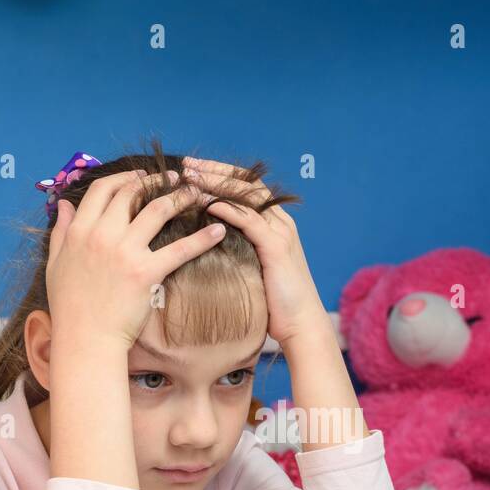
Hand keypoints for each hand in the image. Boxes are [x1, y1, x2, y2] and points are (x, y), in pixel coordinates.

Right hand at [45, 168, 224, 348]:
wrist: (85, 340)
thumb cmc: (70, 307)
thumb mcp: (55, 264)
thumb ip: (60, 231)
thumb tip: (63, 204)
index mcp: (79, 231)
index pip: (103, 190)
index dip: (124, 177)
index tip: (140, 176)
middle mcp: (101, 235)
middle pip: (132, 193)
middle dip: (156, 180)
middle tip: (174, 178)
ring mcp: (125, 252)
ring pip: (157, 209)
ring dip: (180, 196)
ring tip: (196, 193)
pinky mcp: (146, 272)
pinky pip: (180, 249)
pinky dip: (202, 238)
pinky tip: (219, 231)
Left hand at [182, 156, 329, 345]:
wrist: (302, 324)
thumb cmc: (276, 302)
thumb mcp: (255, 268)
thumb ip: (240, 250)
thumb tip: (210, 244)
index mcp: (275, 224)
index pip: (247, 187)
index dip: (220, 174)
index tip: (193, 171)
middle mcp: (280, 222)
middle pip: (247, 183)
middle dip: (215, 171)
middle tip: (187, 166)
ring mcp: (280, 233)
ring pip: (247, 196)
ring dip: (217, 184)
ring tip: (191, 179)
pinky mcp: (277, 248)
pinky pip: (251, 221)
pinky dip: (230, 210)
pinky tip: (209, 204)